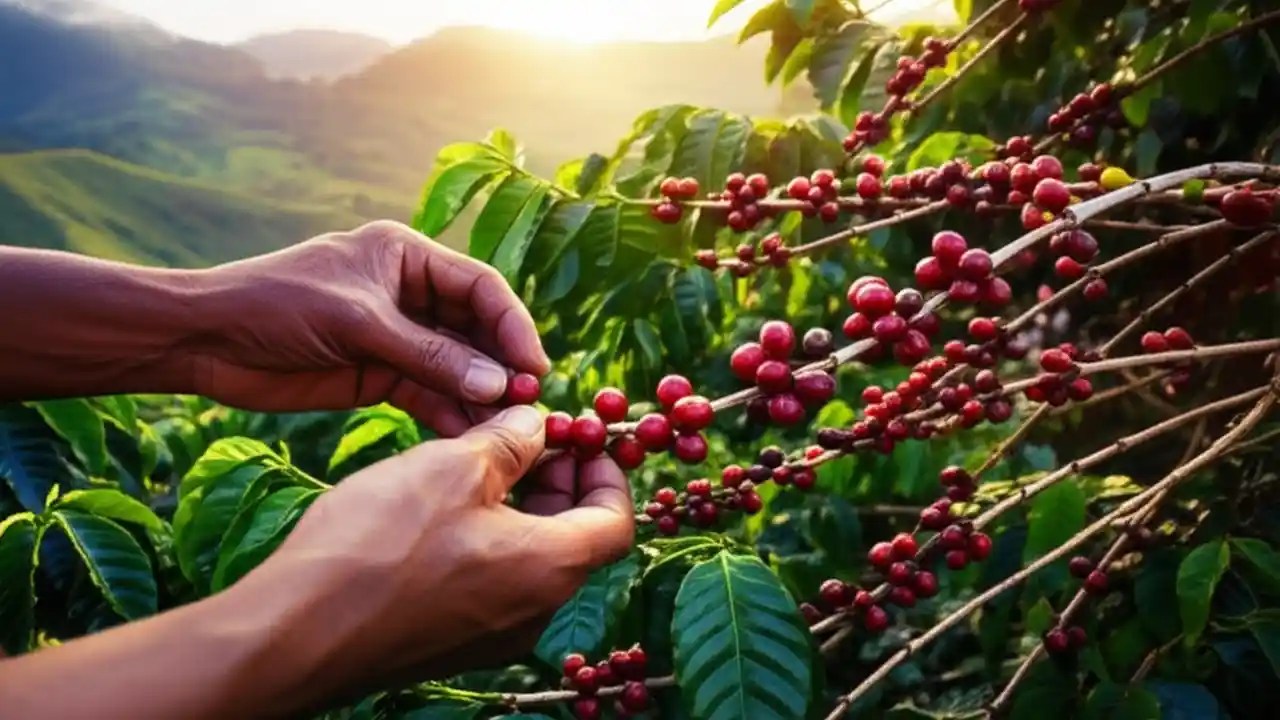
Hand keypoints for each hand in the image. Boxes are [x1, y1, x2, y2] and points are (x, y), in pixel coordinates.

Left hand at [186, 220, 548, 434]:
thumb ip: (430, 355)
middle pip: (475, 329)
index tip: (534, 366)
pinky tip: (470, 438)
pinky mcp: (378, 376)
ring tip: (506, 428)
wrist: (205, 342)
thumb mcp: (359, 324)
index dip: (512, 325)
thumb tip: (499, 384)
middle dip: (502, 365)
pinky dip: (449, 414)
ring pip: (456, 367)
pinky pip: (428, 394)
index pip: (480, 287)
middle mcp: (409, 294)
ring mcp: (396, 337)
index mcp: (406, 256)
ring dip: (480, 395)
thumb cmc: (276, 306)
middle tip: (529, 404)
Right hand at [234, 405, 633, 700]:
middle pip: (574, 539)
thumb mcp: (453, 466)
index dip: (608, 474)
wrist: (297, 632)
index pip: (616, 522)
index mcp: (553, 568)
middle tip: (525, 438)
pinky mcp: (449, 643)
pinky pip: (489, 584)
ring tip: (474, 461)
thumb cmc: (381, 544)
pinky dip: (484, 539)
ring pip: (528, 560)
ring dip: (517, 507)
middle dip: (558, 482)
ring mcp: (491, 635)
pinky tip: (439, 507)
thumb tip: (535, 425)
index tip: (579, 439)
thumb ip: (509, 441)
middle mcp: (534, 612)